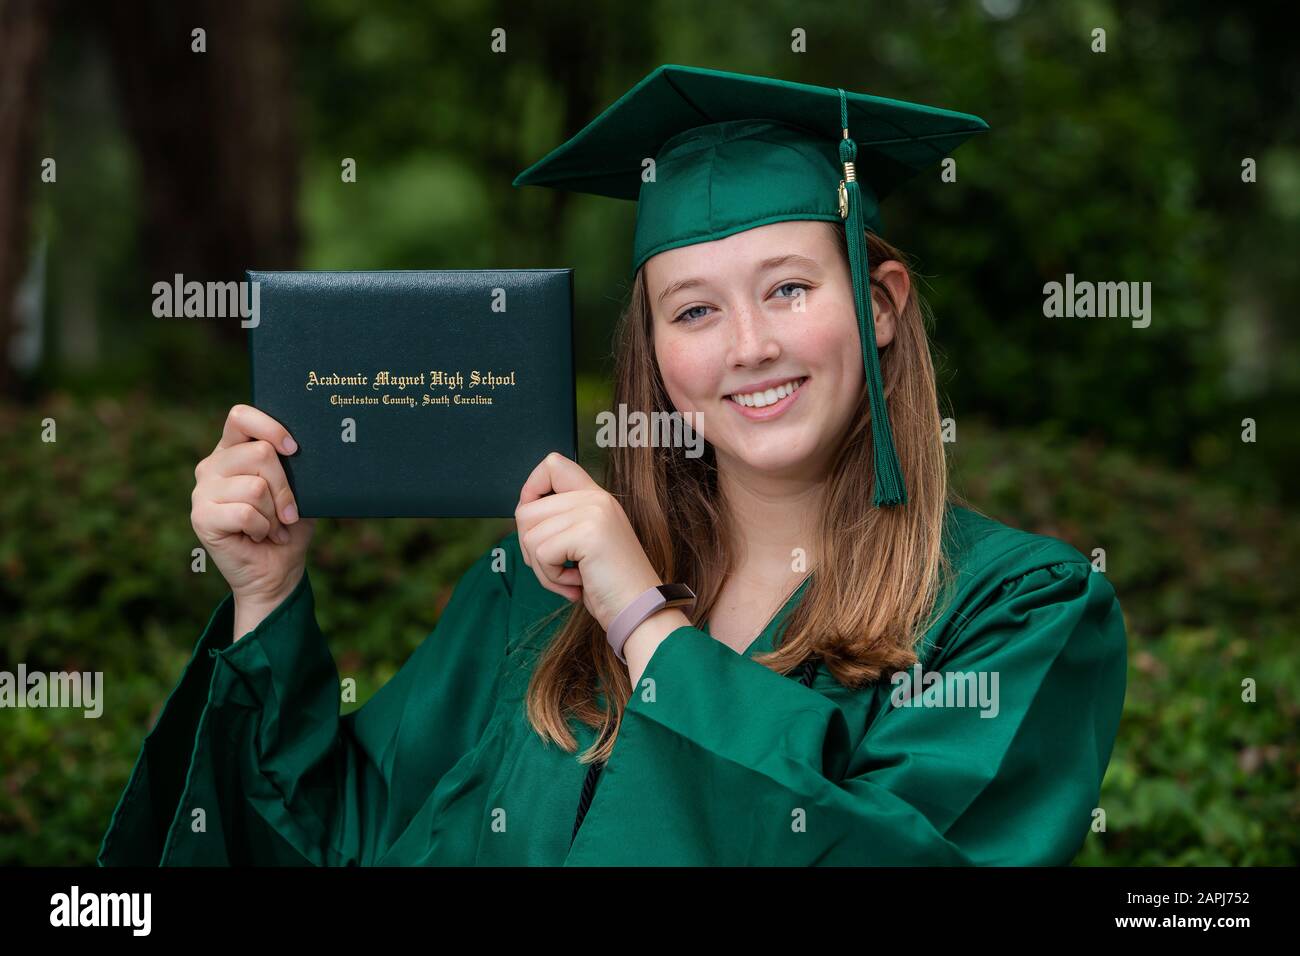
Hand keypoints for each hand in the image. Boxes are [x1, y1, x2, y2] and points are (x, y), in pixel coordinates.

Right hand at [191, 404, 315, 606]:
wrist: (276, 570)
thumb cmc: (288, 527)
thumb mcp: (298, 491)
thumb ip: (294, 466)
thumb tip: (306, 448)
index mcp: (234, 451)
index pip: (241, 417)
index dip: (270, 427)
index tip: (294, 449)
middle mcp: (213, 465)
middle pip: (260, 454)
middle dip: (285, 488)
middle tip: (288, 512)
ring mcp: (202, 490)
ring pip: (256, 487)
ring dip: (274, 514)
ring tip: (272, 527)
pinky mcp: (200, 516)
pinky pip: (246, 512)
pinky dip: (262, 528)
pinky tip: (258, 536)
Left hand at [515, 452, 662, 630]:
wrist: (640, 611)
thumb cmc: (609, 584)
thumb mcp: (585, 543)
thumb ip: (562, 521)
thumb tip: (523, 513)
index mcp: (596, 496)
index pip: (553, 464)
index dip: (531, 490)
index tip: (539, 525)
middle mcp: (596, 498)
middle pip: (526, 510)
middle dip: (531, 548)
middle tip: (559, 567)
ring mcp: (594, 513)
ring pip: (529, 535)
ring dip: (542, 568)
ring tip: (571, 578)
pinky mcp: (589, 534)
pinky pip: (540, 553)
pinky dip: (551, 578)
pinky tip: (576, 584)